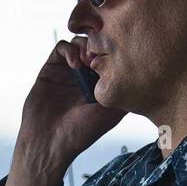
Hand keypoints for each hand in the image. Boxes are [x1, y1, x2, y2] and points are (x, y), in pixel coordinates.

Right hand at [4, 38, 125, 185]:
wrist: (49, 142)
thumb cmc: (80, 133)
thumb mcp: (112, 114)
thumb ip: (123, 92)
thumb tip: (138, 71)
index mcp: (102, 86)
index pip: (112, 59)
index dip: (116, 54)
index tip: (117, 59)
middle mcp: (86, 77)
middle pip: (96, 46)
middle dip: (100, 45)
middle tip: (102, 55)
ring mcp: (68, 72)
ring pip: (80, 43)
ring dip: (85, 45)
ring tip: (88, 59)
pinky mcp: (51, 69)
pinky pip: (61, 47)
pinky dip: (69, 49)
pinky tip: (74, 63)